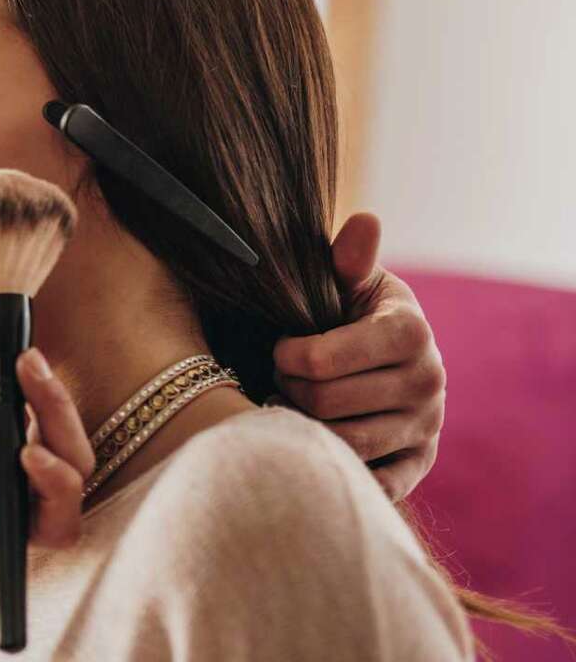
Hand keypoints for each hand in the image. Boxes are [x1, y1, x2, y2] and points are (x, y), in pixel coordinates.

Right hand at [0, 350, 93, 576]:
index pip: (35, 511)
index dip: (50, 480)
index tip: (28, 445)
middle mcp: (8, 513)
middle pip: (70, 480)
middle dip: (59, 420)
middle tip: (27, 363)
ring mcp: (20, 493)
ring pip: (70, 459)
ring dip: (56, 407)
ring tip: (23, 360)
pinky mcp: (20, 470)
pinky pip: (51, 440)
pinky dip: (42, 401)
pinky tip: (16, 366)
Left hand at [273, 213, 446, 500]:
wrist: (387, 350)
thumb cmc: (350, 307)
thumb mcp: (349, 279)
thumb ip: (348, 258)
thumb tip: (365, 222)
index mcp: (410, 332)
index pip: (324, 358)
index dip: (288, 356)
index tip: (280, 346)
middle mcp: (428, 382)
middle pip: (325, 404)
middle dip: (288, 389)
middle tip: (277, 377)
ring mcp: (427, 426)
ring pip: (344, 444)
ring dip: (304, 426)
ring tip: (289, 404)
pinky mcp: (421, 461)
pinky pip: (377, 482)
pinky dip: (341, 468)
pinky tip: (317, 444)